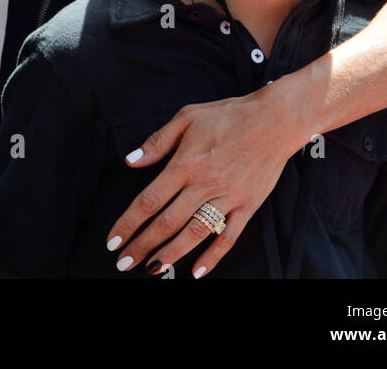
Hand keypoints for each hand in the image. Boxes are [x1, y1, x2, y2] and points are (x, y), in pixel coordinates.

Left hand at [105, 88, 296, 277]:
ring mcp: (227, 197)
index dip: (128, 223)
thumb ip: (158, 141)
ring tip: (153, 269)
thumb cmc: (228, 115)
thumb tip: (131, 161)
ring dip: (171, 255)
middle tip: (124, 263)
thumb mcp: (187, 116)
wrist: (273, 119)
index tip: (113, 241)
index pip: (149, 200)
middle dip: (142, 245)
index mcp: (185, 163)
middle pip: (167, 222)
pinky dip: (213, 257)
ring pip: (194, 234)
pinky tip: (197, 272)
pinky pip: (228, 237)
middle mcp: (204, 184)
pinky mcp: (247, 206)